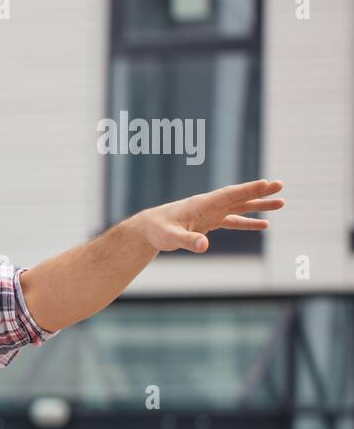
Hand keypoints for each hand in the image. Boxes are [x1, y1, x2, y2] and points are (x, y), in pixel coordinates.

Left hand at [137, 178, 284, 252]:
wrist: (148, 230)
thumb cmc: (158, 231)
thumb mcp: (171, 237)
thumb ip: (187, 241)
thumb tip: (204, 246)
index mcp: (202, 204)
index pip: (229, 194)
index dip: (248, 189)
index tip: (267, 183)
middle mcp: (209, 205)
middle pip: (238, 197)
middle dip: (259, 192)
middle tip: (281, 185)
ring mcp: (210, 213)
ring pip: (239, 207)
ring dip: (259, 205)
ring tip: (281, 203)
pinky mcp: (209, 223)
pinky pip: (233, 221)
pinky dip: (248, 223)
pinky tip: (263, 225)